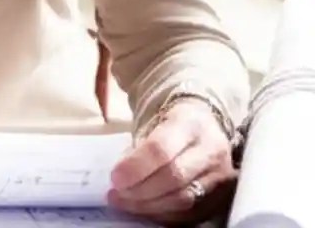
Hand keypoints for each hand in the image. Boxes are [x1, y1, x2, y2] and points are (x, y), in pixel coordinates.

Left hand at [109, 99, 236, 224]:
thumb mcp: (152, 123)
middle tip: (116, 194)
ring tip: (125, 203)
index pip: (161, 149)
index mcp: (189, 123)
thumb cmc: (170, 125)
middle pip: (174, 177)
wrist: (206, 126)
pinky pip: (191, 214)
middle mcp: (211, 149)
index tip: (115, 178)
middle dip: (140, 190)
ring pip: (184, 199)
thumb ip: (137, 147)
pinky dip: (164, 215)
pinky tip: (144, 210)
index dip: (135, 167)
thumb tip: (121, 177)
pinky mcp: (222, 196)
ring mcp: (221, 175)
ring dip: (149, 206)